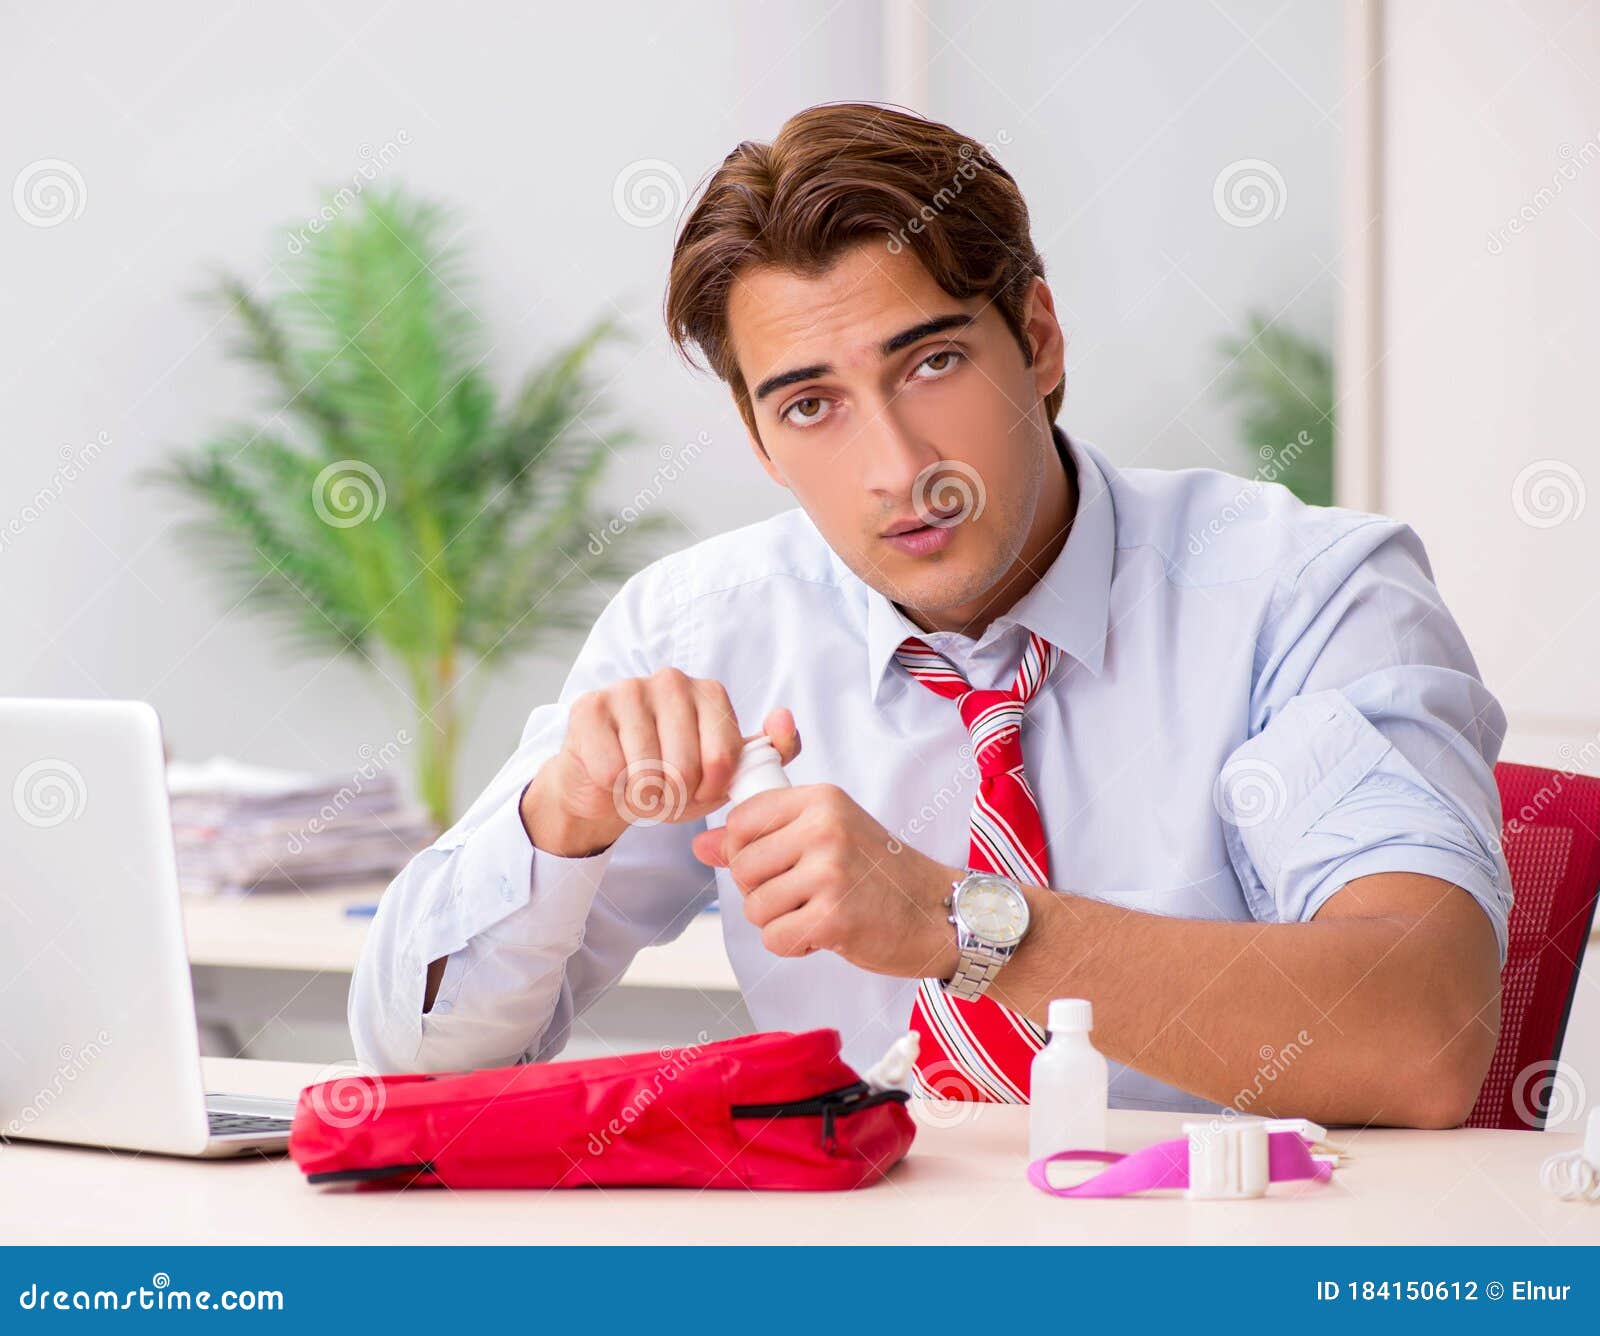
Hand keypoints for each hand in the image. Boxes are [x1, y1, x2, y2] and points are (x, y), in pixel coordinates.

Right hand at [522, 668, 800, 856]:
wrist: (608, 787)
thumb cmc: (671, 778)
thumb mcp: (728, 773)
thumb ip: (771, 751)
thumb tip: (784, 719)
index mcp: (710, 692)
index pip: (723, 758)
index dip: (710, 789)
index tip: (699, 789)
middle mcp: (671, 681)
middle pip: (684, 766)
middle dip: (675, 796)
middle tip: (664, 793)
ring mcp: (628, 688)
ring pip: (646, 770)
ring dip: (643, 795)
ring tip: (639, 787)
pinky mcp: (589, 707)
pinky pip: (611, 769)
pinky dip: (613, 788)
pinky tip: (611, 777)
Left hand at [691, 783, 961, 979]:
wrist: (938, 912)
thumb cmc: (880, 873)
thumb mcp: (826, 835)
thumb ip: (763, 834)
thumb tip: (701, 844)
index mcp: (820, 800)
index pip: (739, 821)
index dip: (746, 851)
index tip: (779, 863)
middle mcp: (823, 828)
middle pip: (741, 867)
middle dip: (762, 891)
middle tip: (804, 893)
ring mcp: (830, 873)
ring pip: (754, 907)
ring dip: (779, 921)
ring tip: (818, 911)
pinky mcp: (834, 918)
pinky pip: (776, 938)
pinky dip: (795, 945)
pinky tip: (826, 932)